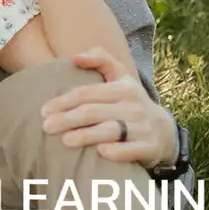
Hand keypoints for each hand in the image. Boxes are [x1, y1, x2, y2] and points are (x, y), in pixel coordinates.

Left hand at [39, 47, 178, 168]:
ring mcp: (142, 128)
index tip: (44, 111)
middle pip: (94, 112)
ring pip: (110, 130)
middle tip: (46, 127)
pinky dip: (115, 151)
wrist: (164, 132)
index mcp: (123, 88)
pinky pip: (130, 150)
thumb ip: (100, 60)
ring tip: (65, 140)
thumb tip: (75, 57)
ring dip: (86, 135)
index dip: (64, 101)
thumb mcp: (121, 77)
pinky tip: (99, 152)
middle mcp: (134, 106)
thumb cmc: (131, 103)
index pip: (87, 94)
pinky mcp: (149, 147)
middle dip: (67, 119)